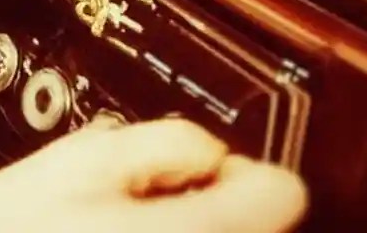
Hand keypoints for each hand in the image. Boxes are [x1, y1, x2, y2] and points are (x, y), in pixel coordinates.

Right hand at [0, 118, 307, 232]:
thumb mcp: (81, 159)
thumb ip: (169, 143)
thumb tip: (216, 152)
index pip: (285, 196)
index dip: (250, 170)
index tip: (212, 171)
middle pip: (254, 229)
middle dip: (212, 205)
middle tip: (146, 198)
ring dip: (186, 226)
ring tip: (119, 228)